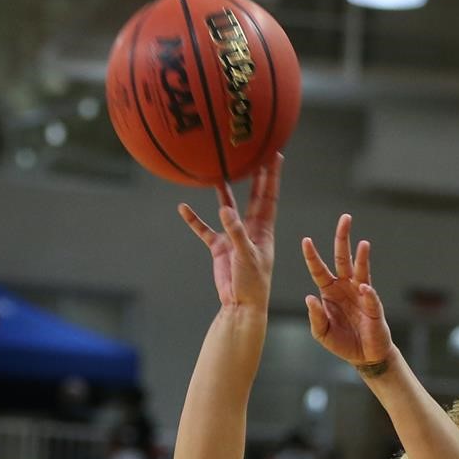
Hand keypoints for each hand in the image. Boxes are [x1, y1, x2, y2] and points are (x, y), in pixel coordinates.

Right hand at [179, 156, 281, 307]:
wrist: (241, 305)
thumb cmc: (252, 282)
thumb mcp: (246, 255)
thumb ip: (236, 232)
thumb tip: (225, 208)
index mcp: (263, 228)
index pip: (268, 196)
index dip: (271, 175)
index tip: (274, 154)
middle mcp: (250, 228)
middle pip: (253, 195)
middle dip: (254, 175)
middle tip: (253, 153)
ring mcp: (234, 236)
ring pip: (228, 208)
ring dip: (223, 192)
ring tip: (218, 172)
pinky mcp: (220, 248)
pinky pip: (205, 230)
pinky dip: (194, 220)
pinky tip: (183, 208)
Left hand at [301, 214, 395, 371]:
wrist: (365, 356)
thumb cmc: (342, 342)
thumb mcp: (321, 333)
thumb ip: (315, 317)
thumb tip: (309, 297)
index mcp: (329, 291)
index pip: (319, 269)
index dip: (312, 255)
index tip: (306, 240)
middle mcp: (345, 286)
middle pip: (342, 258)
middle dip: (343, 238)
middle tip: (345, 218)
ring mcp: (361, 293)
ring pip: (360, 269)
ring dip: (361, 256)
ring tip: (362, 243)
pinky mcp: (374, 305)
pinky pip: (370, 296)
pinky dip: (367, 294)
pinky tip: (364, 289)